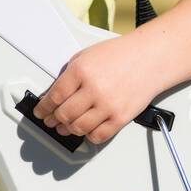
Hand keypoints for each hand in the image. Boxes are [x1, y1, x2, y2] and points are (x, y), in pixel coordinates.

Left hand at [30, 34, 161, 145]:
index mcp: (81, 71)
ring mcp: (107, 105)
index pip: (54, 96)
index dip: (43, 108)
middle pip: (64, 114)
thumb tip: (55, 94)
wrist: (150, 59)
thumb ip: (70, 74)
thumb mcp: (86, 55)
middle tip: (51, 121)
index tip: (40, 112)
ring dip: (68, 130)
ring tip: (65, 127)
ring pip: (78, 128)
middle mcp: (93, 89)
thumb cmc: (121, 55)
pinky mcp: (120, 118)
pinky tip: (86, 131)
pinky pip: (98, 135)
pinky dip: (89, 136)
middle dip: (54, 120)